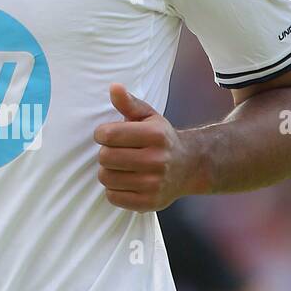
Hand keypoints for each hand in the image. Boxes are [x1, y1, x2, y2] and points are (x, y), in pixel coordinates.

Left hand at [93, 84, 194, 211]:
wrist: (188, 166)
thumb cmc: (161, 138)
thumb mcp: (148, 117)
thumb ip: (129, 103)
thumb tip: (114, 87)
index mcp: (156, 135)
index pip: (108, 135)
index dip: (101, 134)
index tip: (109, 135)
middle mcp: (157, 160)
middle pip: (105, 157)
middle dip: (105, 153)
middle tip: (116, 152)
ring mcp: (154, 184)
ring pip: (106, 178)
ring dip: (108, 171)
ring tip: (120, 166)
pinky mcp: (149, 203)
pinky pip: (112, 197)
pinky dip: (114, 189)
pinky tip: (125, 181)